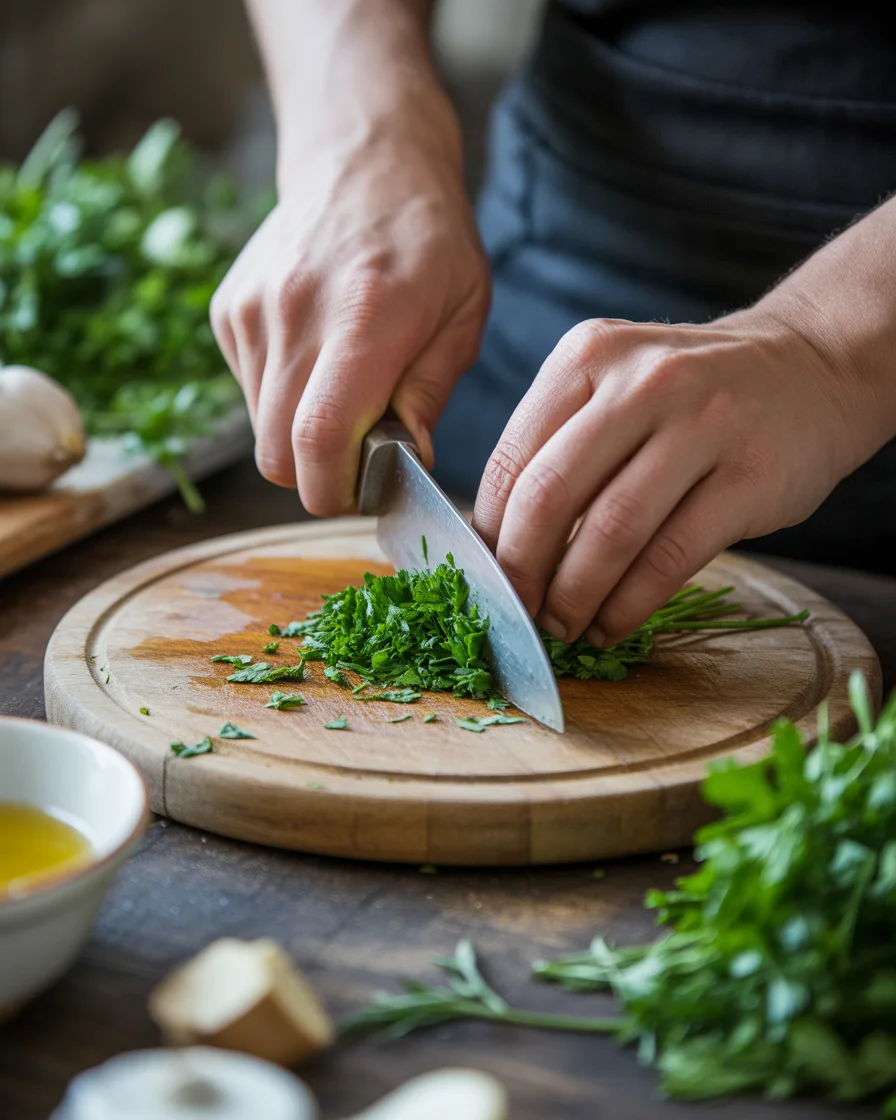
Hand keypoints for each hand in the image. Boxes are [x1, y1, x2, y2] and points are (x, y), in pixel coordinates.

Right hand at [211, 117, 488, 515]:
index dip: (336, 489)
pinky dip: (281, 400)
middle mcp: (296, 311)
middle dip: (317, 477)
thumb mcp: (463, 315)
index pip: (321, 437)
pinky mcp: (228, 310)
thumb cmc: (428, 241)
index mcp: (366, 316)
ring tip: (343, 396)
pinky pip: (248, 392)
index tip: (364, 492)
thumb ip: (429, 394)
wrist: (364, 161)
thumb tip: (405, 465)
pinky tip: (316, 360)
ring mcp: (252, 310)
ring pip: (258, 430)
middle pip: (277, 452)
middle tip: (360, 458)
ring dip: (299, 438)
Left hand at [473, 309, 882, 647]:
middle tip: (517, 613)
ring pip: (610, 532)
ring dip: (574, 596)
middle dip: (522, 571)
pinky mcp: (748, 477)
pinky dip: (629, 604)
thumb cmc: (689, 395)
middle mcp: (641, 381)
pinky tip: (611, 624)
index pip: (513, 459)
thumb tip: (496, 545)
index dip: (490, 534)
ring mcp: (701, 425)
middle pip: (551, 496)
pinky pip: (669, 557)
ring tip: (562, 627)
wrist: (808, 368)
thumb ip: (557, 446)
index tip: (486, 578)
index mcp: (587, 357)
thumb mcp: (614, 387)